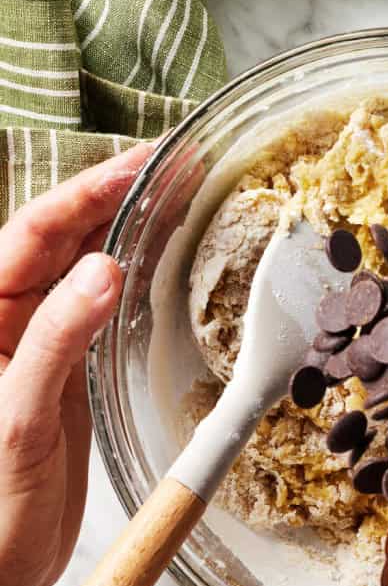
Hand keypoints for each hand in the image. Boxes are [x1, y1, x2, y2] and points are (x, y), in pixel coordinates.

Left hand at [0, 143, 154, 585]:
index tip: (141, 165)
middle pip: (58, 242)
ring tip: (172, 202)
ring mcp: (33, 349)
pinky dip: (128, 285)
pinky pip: (95, 315)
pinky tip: (155, 267)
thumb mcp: (16, 420)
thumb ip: (52, 342)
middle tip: (172, 171)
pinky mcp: (61, 377)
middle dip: (111, 201)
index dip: (85, 193)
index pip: (30, 233)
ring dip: (123, 236)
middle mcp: (2, 324)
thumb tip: (102, 269)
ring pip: (79, 274)